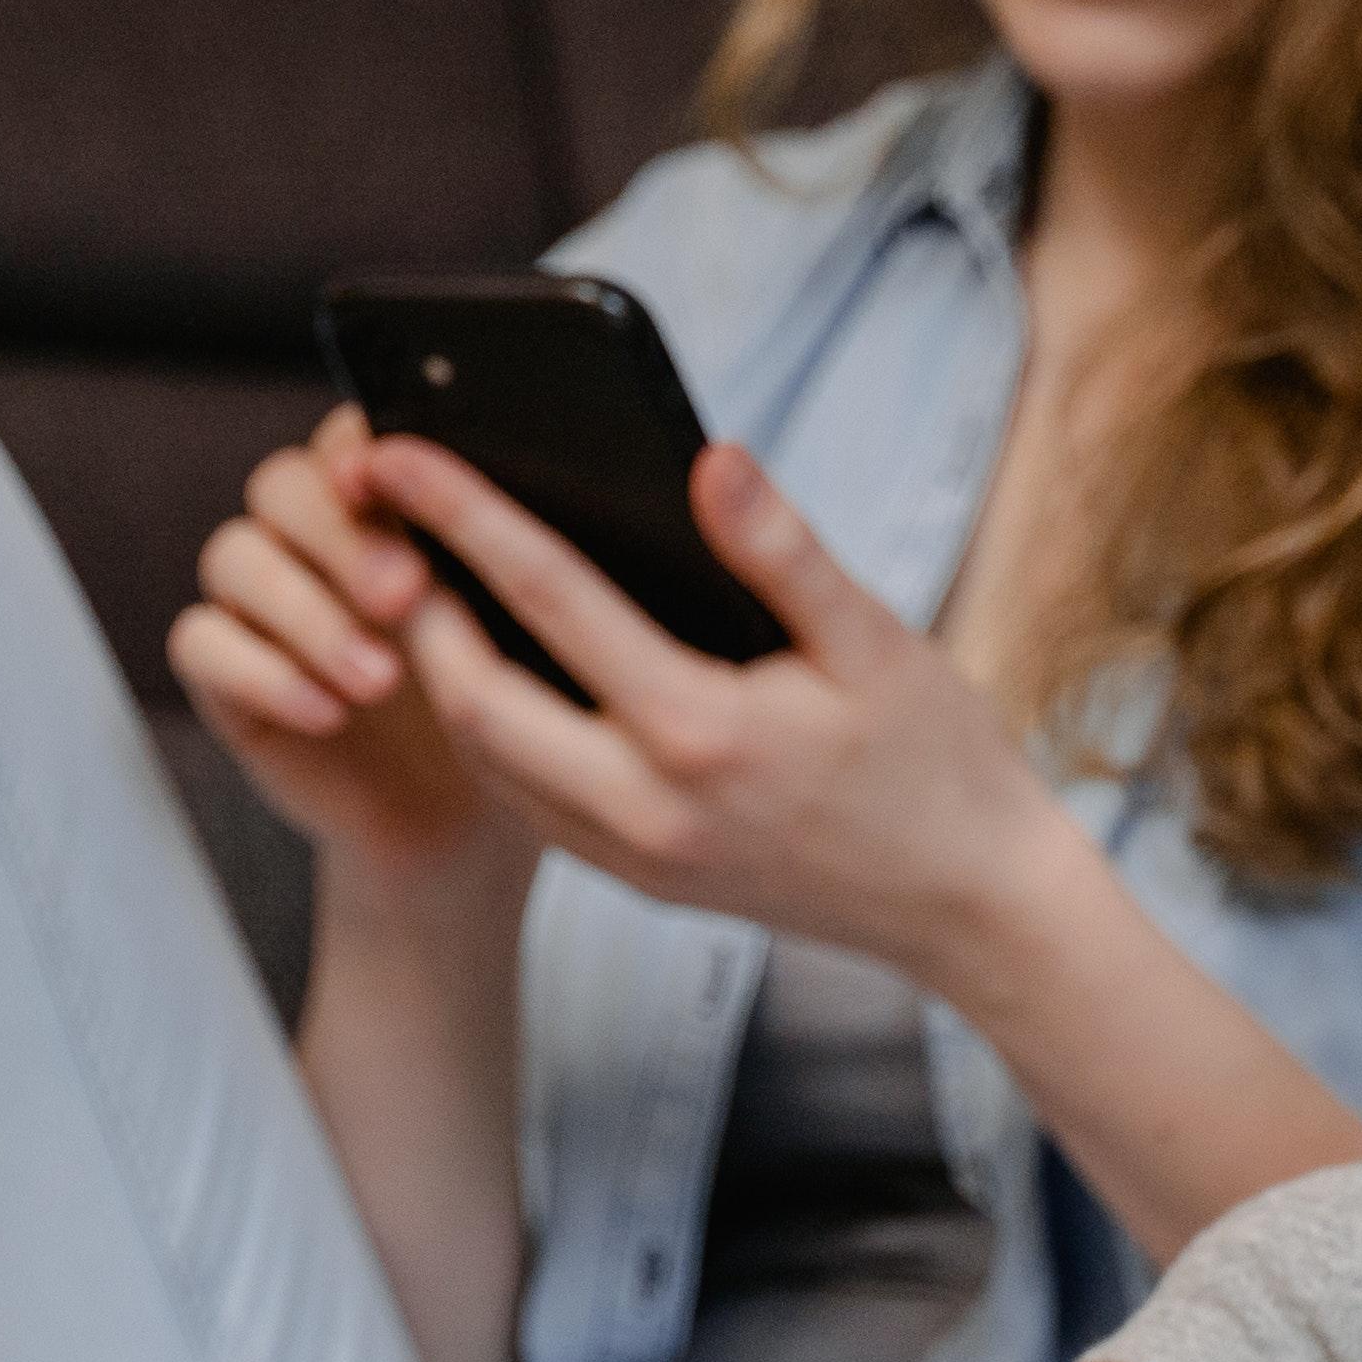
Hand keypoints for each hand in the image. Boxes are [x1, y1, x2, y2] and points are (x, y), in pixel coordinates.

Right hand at [166, 405, 530, 889]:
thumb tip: (503, 513)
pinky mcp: (220, 669)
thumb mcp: (512, 634)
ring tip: (380, 681)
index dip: (366, 451)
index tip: (403, 481)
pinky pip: (200, 642)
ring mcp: (256, 598)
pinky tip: (326, 713)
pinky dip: (260, 674)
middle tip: (405, 595)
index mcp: (379, 501)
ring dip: (307, 615)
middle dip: (342, 537)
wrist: (453, 818)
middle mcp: (306, 535)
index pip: (350, 438)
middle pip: (282, 486)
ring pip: (233, 557)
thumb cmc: (493, 707)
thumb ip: (491, 562)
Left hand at [360, 434, 1075, 985]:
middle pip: (473, 697)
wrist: (972, 908)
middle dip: (414, 605)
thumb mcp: (878, 642)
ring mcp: (635, 857)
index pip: (548, 600)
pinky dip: (492, 728)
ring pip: (487, 759)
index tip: (400, 453)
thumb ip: (782, 551)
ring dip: (442, 673)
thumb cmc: (938, 761)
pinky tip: (498, 669)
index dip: (463, 515)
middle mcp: (647, 808)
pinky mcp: (638, 882)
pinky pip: (527, 800)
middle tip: (389, 524)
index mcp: (702, 734)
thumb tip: (708, 460)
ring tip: (424, 585)